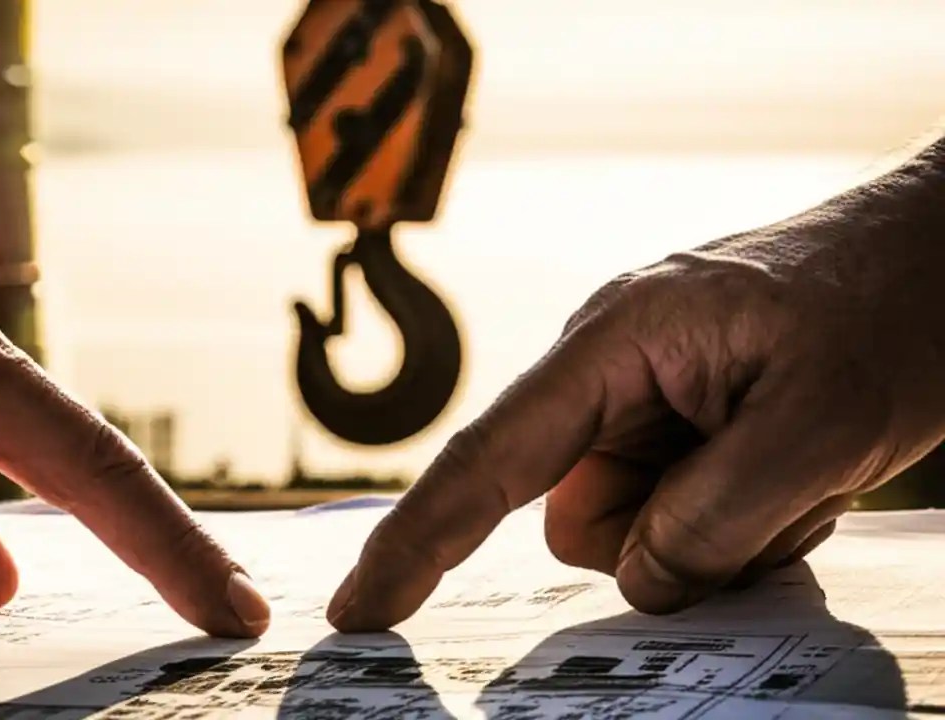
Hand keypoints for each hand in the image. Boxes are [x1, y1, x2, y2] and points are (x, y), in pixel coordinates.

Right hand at [327, 148, 944, 630]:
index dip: (414, 544)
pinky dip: (728, 522)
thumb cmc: (887, 307)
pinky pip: (670, 514)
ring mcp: (640, 399)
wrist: (938, 253)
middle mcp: (606, 371)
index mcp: (612, 343)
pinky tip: (788, 472)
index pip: (486, 460)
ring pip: (627, 529)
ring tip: (794, 474)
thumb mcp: (820, 426)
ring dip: (709, 536)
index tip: (359, 610)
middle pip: (574, 517)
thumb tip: (641, 578)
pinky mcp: (673, 422)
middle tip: (773, 499)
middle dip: (664, 543)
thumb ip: (711, 521)